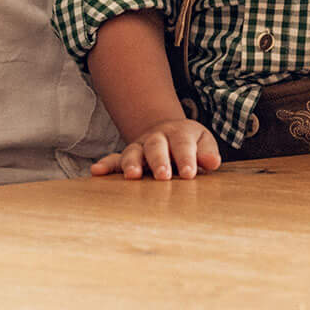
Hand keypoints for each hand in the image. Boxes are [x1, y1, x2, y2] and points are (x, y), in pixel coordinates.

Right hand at [91, 117, 222, 179]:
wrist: (169, 132)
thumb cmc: (191, 143)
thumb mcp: (203, 142)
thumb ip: (208, 152)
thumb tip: (212, 162)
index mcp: (179, 133)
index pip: (183, 144)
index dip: (186, 158)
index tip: (189, 174)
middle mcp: (157, 138)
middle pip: (156, 146)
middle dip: (159, 161)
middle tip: (163, 176)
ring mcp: (140, 146)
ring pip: (133, 152)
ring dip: (132, 163)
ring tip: (132, 176)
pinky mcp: (127, 157)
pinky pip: (114, 160)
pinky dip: (106, 165)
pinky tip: (96, 172)